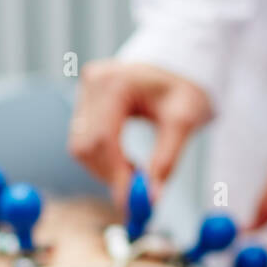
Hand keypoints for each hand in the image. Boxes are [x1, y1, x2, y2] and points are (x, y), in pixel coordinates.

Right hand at [68, 60, 211, 207]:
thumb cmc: (184, 86)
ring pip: (81, 148)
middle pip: (86, 145)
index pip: (104, 137)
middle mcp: (92, 84)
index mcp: (115, 82)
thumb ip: (166, 160)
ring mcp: (84, 93)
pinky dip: (103, 160)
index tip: (130, 204)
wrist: (178, 63)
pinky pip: (83, 143)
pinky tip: (125, 159)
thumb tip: (151, 198)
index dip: (114, 175)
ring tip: (136, 169)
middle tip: (138, 192)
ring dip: (106, 169)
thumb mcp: (184, 120)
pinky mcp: (84, 104)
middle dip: (110, 175)